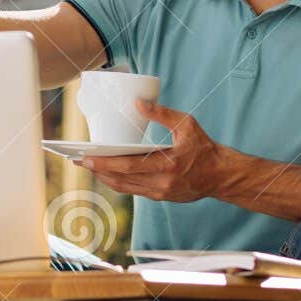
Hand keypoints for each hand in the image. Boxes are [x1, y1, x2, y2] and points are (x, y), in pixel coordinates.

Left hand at [79, 101, 229, 202]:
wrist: (221, 176)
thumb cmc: (205, 147)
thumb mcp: (186, 124)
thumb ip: (161, 113)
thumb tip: (138, 103)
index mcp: (167, 165)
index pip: (127, 166)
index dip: (104, 163)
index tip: (86, 158)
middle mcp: (161, 183)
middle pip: (121, 179)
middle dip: (98, 170)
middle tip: (79, 161)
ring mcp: (160, 193)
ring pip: (125, 188)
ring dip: (105, 178)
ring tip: (90, 166)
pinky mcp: (161, 197)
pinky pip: (134, 190)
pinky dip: (119, 182)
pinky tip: (109, 173)